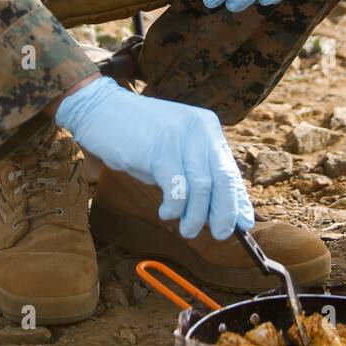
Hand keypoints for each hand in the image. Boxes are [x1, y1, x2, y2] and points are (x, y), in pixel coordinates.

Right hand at [53, 76, 253, 240]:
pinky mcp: (160, 148)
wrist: (101, 110)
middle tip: (220, 234)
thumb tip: (217, 212)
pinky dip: (174, 207)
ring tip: (187, 229)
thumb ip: (195, 174)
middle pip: (223, 178)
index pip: (230, 170)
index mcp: (208, 128)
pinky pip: (177, 187)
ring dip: (196, 216)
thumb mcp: (174, 153)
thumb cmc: (138, 138)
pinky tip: (166, 213)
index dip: (239, 200)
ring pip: (202, 186)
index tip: (244, 224)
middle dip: (224, 212)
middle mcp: (200, 129)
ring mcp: (181, 136)